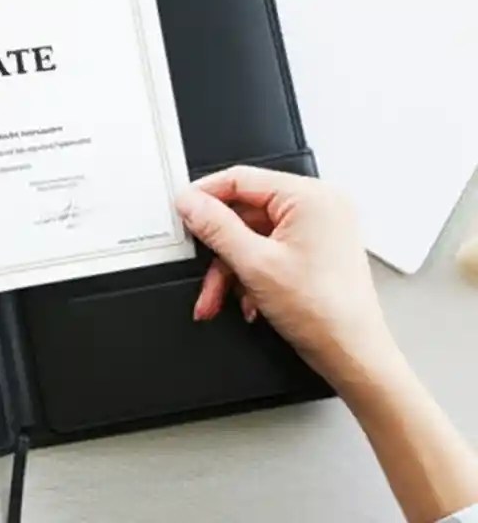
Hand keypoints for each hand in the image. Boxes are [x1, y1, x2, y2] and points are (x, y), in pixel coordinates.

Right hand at [174, 165, 394, 389]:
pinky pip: (268, 250)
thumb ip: (216, 227)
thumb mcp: (254, 264)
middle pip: (244, 213)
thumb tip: (190, 202)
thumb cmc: (325, 312)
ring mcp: (318, 228)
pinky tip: (245, 299)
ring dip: (231, 270)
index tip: (181, 211)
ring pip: (252, 237)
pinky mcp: (315, 249)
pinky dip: (250, 275)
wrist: (352, 354)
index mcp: (311, 197)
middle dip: (219, 250)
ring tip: (218, 298)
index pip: (242, 179)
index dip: (205, 196)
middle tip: (202, 270)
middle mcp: (319, 206)